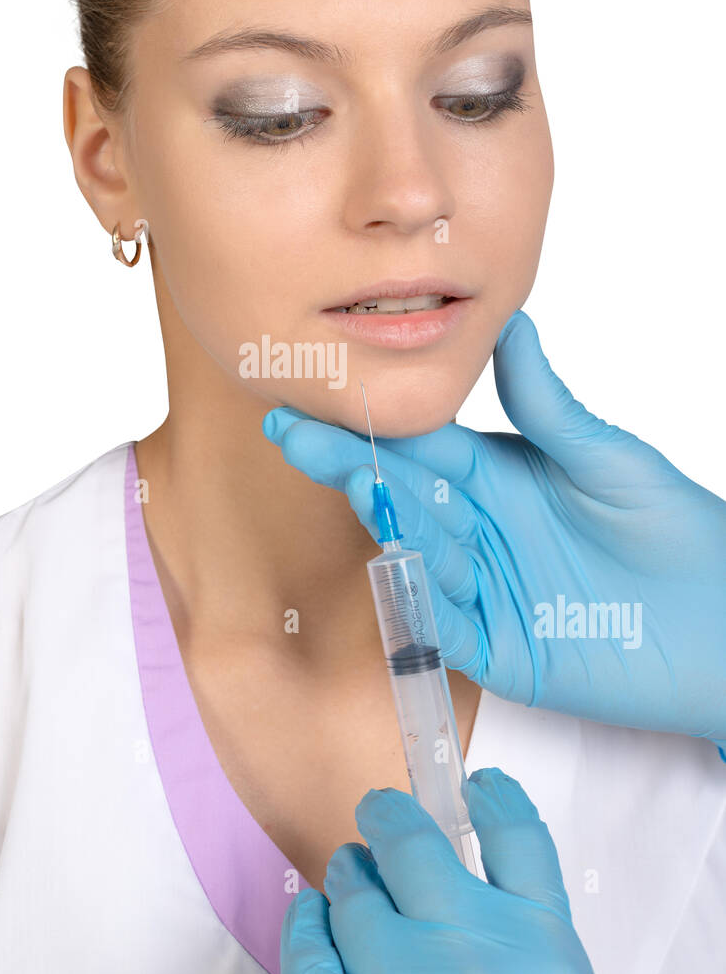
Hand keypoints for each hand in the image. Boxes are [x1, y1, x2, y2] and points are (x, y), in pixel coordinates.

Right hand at [263, 311, 725, 751]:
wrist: (724, 628)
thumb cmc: (679, 533)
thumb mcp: (608, 460)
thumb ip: (547, 405)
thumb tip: (512, 323)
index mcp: (502, 479)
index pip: (423, 447)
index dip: (374, 424)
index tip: (320, 395)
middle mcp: (483, 531)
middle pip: (405, 496)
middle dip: (350, 464)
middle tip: (291, 431)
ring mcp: (486, 591)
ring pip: (419, 555)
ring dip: (388, 522)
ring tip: (361, 482)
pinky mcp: (497, 650)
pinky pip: (443, 627)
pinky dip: (416, 603)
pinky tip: (395, 566)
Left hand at [282, 767, 602, 973]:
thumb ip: (523, 949)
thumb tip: (465, 890)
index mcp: (542, 951)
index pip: (519, 839)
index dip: (492, 798)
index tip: (476, 785)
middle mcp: (476, 952)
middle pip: (419, 845)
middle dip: (392, 818)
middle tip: (383, 814)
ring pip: (358, 888)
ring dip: (350, 876)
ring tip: (353, 877)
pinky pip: (311, 944)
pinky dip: (307, 922)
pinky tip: (313, 915)